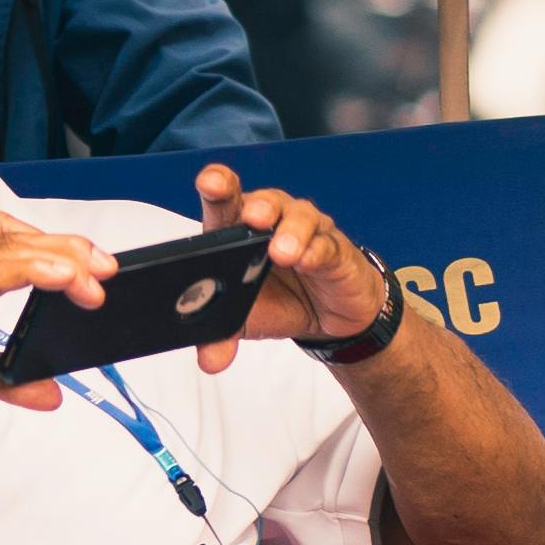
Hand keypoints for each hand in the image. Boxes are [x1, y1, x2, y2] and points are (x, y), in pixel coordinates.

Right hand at [0, 216, 113, 427]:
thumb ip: (10, 378)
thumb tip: (50, 393)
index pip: (10, 241)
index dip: (51, 247)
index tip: (90, 267)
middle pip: (18, 235)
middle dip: (68, 248)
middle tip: (106, 267)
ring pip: (14, 247)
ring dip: (61, 259)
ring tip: (95, 279)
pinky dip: (34, 269)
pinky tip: (64, 278)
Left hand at [194, 165, 393, 368]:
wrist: (327, 319)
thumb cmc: (279, 302)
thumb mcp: (244, 321)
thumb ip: (221, 337)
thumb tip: (209, 361)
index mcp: (238, 230)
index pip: (225, 200)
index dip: (218, 186)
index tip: (210, 183)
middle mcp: (272, 222)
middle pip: (262, 201)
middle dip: (256, 205)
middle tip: (252, 217)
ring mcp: (306, 232)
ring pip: (298, 218)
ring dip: (290, 232)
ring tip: (281, 252)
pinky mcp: (335, 251)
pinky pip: (327, 245)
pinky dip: (318, 251)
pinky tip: (309, 259)